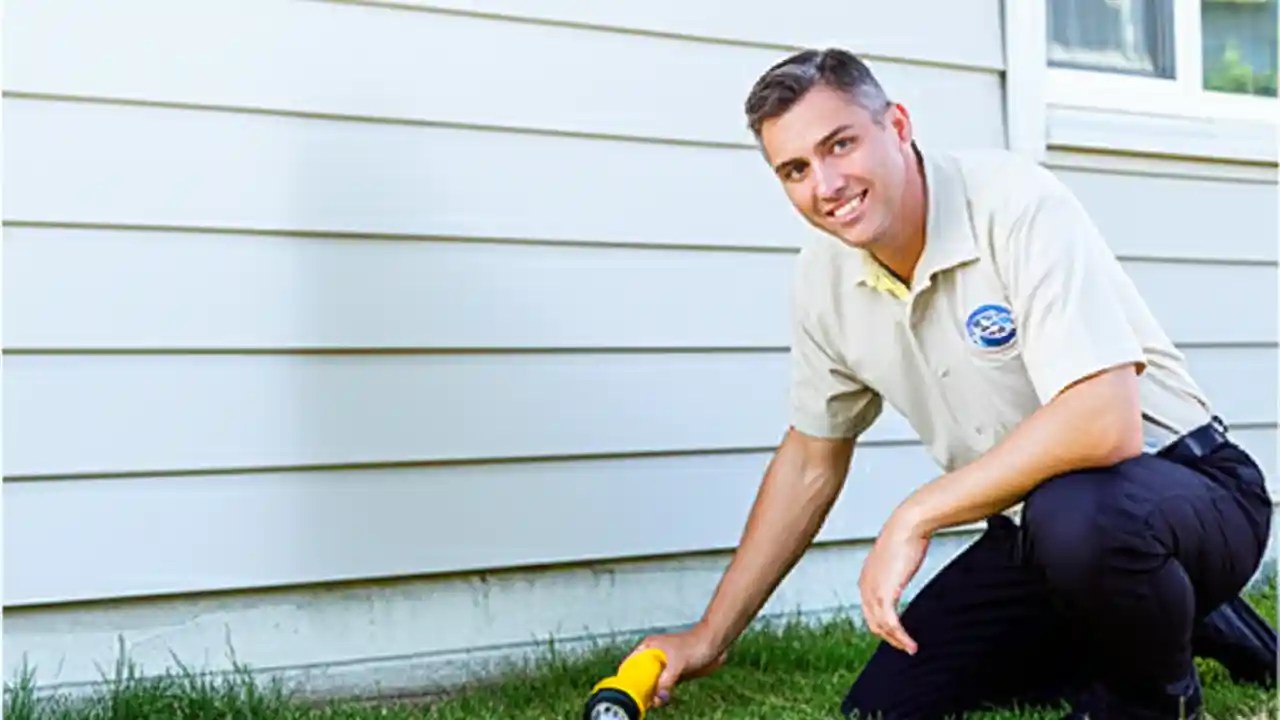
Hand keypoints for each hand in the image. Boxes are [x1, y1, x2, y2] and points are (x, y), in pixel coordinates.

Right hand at [627, 625, 726, 707]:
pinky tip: (661, 702)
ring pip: (653, 684)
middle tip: (641, 701)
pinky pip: (664, 688)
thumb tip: (657, 699)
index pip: (630, 664)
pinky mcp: (674, 675)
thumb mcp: (677, 664)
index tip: (627, 691)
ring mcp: (664, 666)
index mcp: (648, 647)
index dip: (627, 677)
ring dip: (652, 694)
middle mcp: (653, 657)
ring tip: (652, 703)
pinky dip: (662, 695)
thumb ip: (666, 681)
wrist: (715, 645)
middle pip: (640, 677)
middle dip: (640, 689)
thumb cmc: (694, 646)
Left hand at [858, 515, 929, 654]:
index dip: (882, 625)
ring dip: (896, 640)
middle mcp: (865, 586)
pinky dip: (900, 636)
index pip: (869, 610)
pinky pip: (891, 623)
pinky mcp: (885, 593)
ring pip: (880, 626)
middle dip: (888, 637)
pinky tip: (911, 643)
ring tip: (910, 648)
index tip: (896, 634)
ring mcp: (872, 590)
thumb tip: (900, 571)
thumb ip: (893, 570)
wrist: (907, 526)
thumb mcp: (894, 558)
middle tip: (904, 646)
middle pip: (872, 622)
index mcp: (865, 578)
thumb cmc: (904, 536)